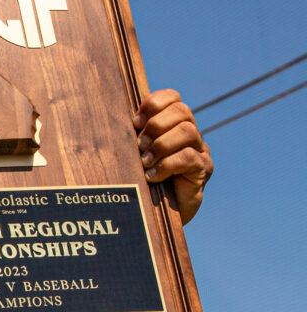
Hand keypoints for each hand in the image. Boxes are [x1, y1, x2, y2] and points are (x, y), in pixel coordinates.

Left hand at [134, 88, 212, 223]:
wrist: (158, 215)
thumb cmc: (141, 181)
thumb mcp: (133, 155)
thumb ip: (130, 136)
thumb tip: (109, 118)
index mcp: (173, 124)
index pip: (173, 97)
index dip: (154, 103)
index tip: (135, 122)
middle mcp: (190, 134)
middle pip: (182, 111)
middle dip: (156, 125)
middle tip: (139, 145)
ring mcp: (200, 151)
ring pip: (187, 131)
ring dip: (161, 145)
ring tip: (145, 162)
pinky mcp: (203, 170)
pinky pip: (188, 158)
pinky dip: (166, 165)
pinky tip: (152, 176)